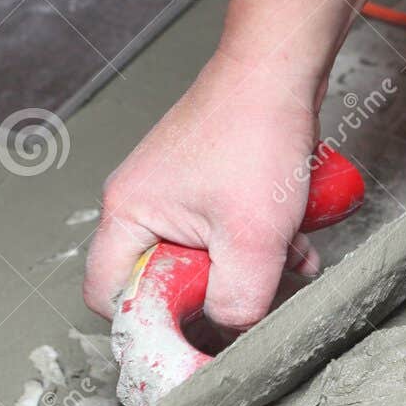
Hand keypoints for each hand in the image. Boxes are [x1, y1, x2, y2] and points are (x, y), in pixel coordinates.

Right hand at [84, 59, 321, 329]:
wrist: (281, 70)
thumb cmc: (255, 133)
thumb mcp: (253, 239)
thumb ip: (237, 300)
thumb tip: (230, 332)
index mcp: (128, 214)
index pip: (109, 296)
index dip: (147, 324)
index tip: (190, 335)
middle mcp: (142, 204)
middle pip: (166, 282)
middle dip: (217, 291)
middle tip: (250, 284)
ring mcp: (176, 193)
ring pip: (207, 261)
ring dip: (251, 268)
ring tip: (284, 252)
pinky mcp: (210, 185)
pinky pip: (230, 235)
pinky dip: (263, 243)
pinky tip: (295, 237)